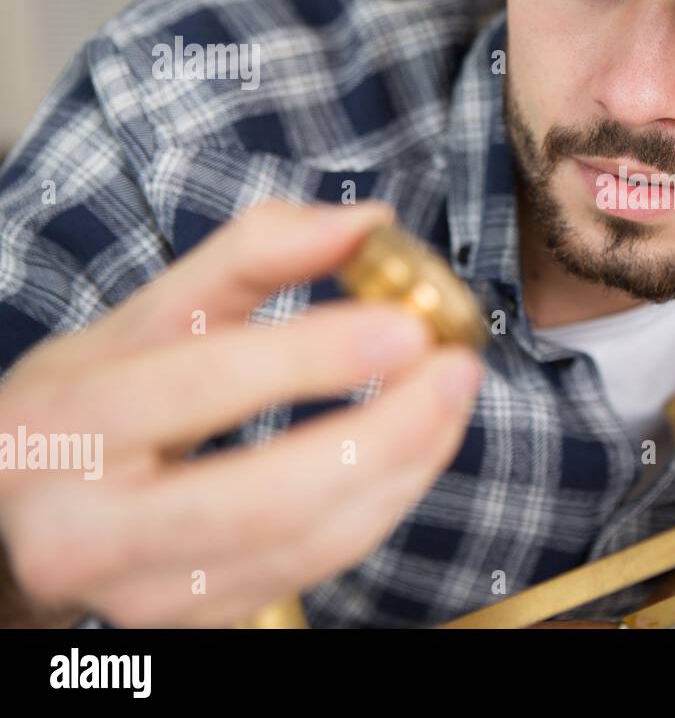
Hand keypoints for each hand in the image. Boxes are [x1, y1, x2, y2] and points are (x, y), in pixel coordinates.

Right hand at [0, 200, 482, 626]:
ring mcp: (143, 594)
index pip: (198, 386)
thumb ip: (255, 256)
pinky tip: (418, 452)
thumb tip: (369, 222)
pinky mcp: (193, 624)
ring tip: (452, 402)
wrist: (16, 516)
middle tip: (457, 373)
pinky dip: (381, 507)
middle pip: (263, 496)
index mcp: (67, 424)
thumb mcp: (146, 316)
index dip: (309, 357)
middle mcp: (90, 527)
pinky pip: (313, 572)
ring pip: (304, 546)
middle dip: (384, 434)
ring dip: (403, 471)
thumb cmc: (94, 402)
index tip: (407, 328)